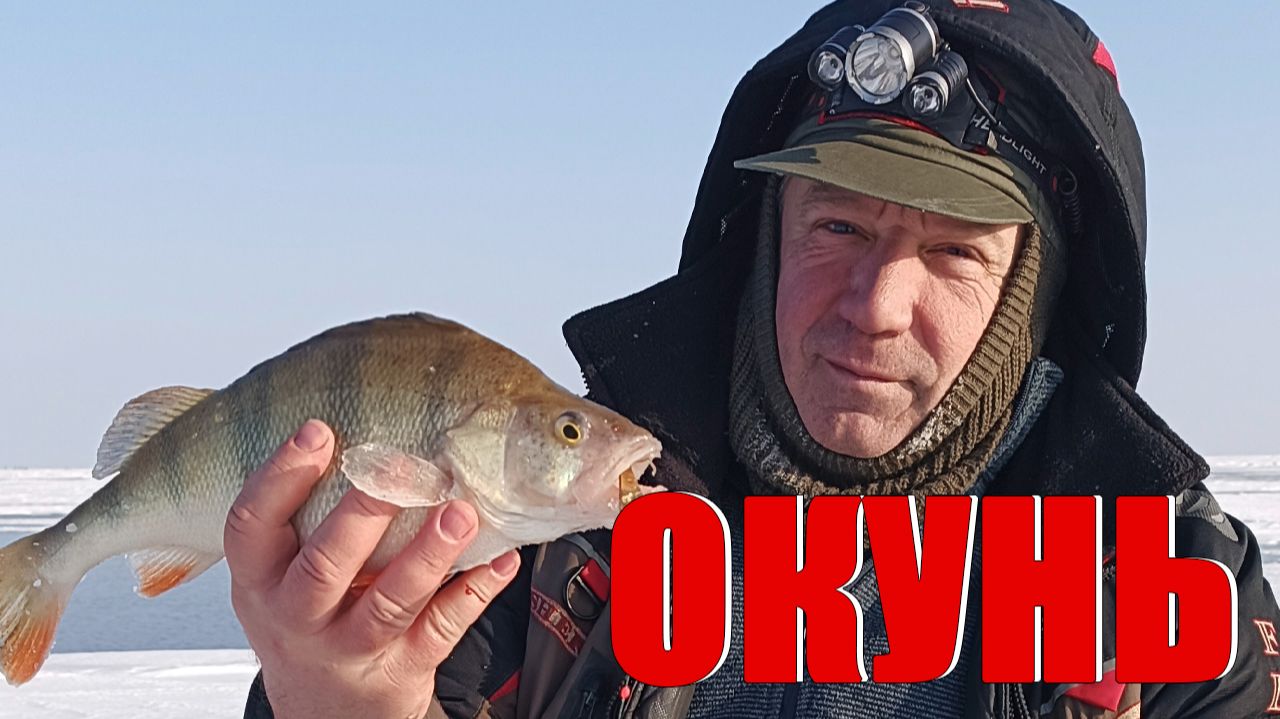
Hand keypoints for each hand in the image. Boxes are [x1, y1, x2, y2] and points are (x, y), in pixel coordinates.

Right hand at [224, 419, 519, 718]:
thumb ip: (304, 514)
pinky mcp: (402, 668)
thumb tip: (355, 427)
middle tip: (399, 468)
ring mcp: (349, 647)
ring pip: (390, 602)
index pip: (251, 526)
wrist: (326, 710)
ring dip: (428, 555)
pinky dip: (475, 592)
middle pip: (324, 567)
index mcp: (261, 579)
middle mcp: (297, 616)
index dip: (280, 477)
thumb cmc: (309, 617)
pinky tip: (500, 560)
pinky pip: (442, 628)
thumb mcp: (280, 573)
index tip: (319, 431)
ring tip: (460, 511)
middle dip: (363, 515)